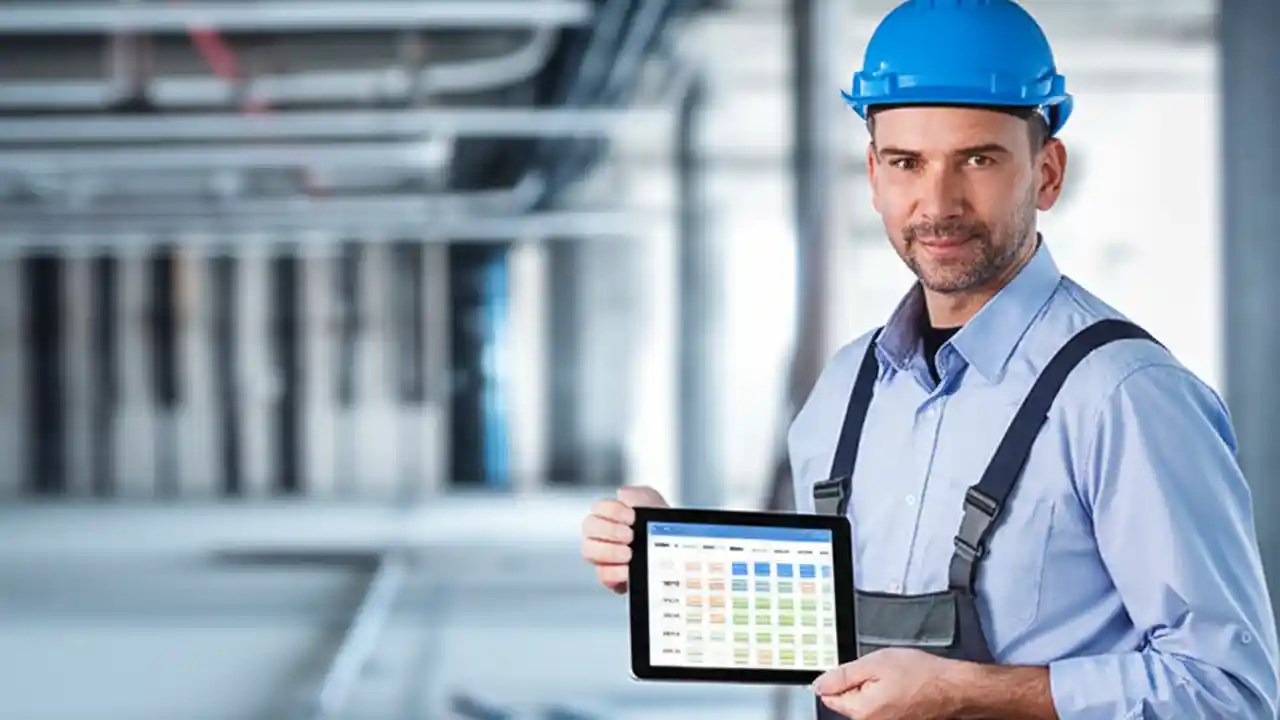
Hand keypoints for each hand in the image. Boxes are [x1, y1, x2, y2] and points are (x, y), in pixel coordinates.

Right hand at [580, 485, 668, 593]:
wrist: (676, 551)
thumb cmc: (660, 526)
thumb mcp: (653, 503)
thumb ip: (637, 494)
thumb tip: (622, 494)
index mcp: (610, 514)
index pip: (598, 508)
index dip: (612, 511)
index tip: (631, 517)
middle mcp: (602, 534)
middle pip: (588, 528)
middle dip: (609, 531)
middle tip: (629, 535)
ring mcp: (604, 556)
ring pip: (589, 551)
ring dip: (609, 551)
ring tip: (629, 553)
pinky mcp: (611, 577)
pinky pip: (602, 575)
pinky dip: (614, 572)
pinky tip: (628, 569)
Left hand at [812, 648, 967, 719]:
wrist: (954, 689)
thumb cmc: (921, 676)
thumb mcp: (875, 663)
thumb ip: (842, 675)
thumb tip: (819, 684)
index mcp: (861, 711)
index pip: (830, 696)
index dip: (841, 678)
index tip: (857, 670)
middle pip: (848, 701)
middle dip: (858, 683)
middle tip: (881, 672)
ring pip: (864, 703)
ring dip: (873, 689)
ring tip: (894, 680)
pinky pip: (880, 708)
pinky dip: (886, 696)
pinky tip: (901, 688)